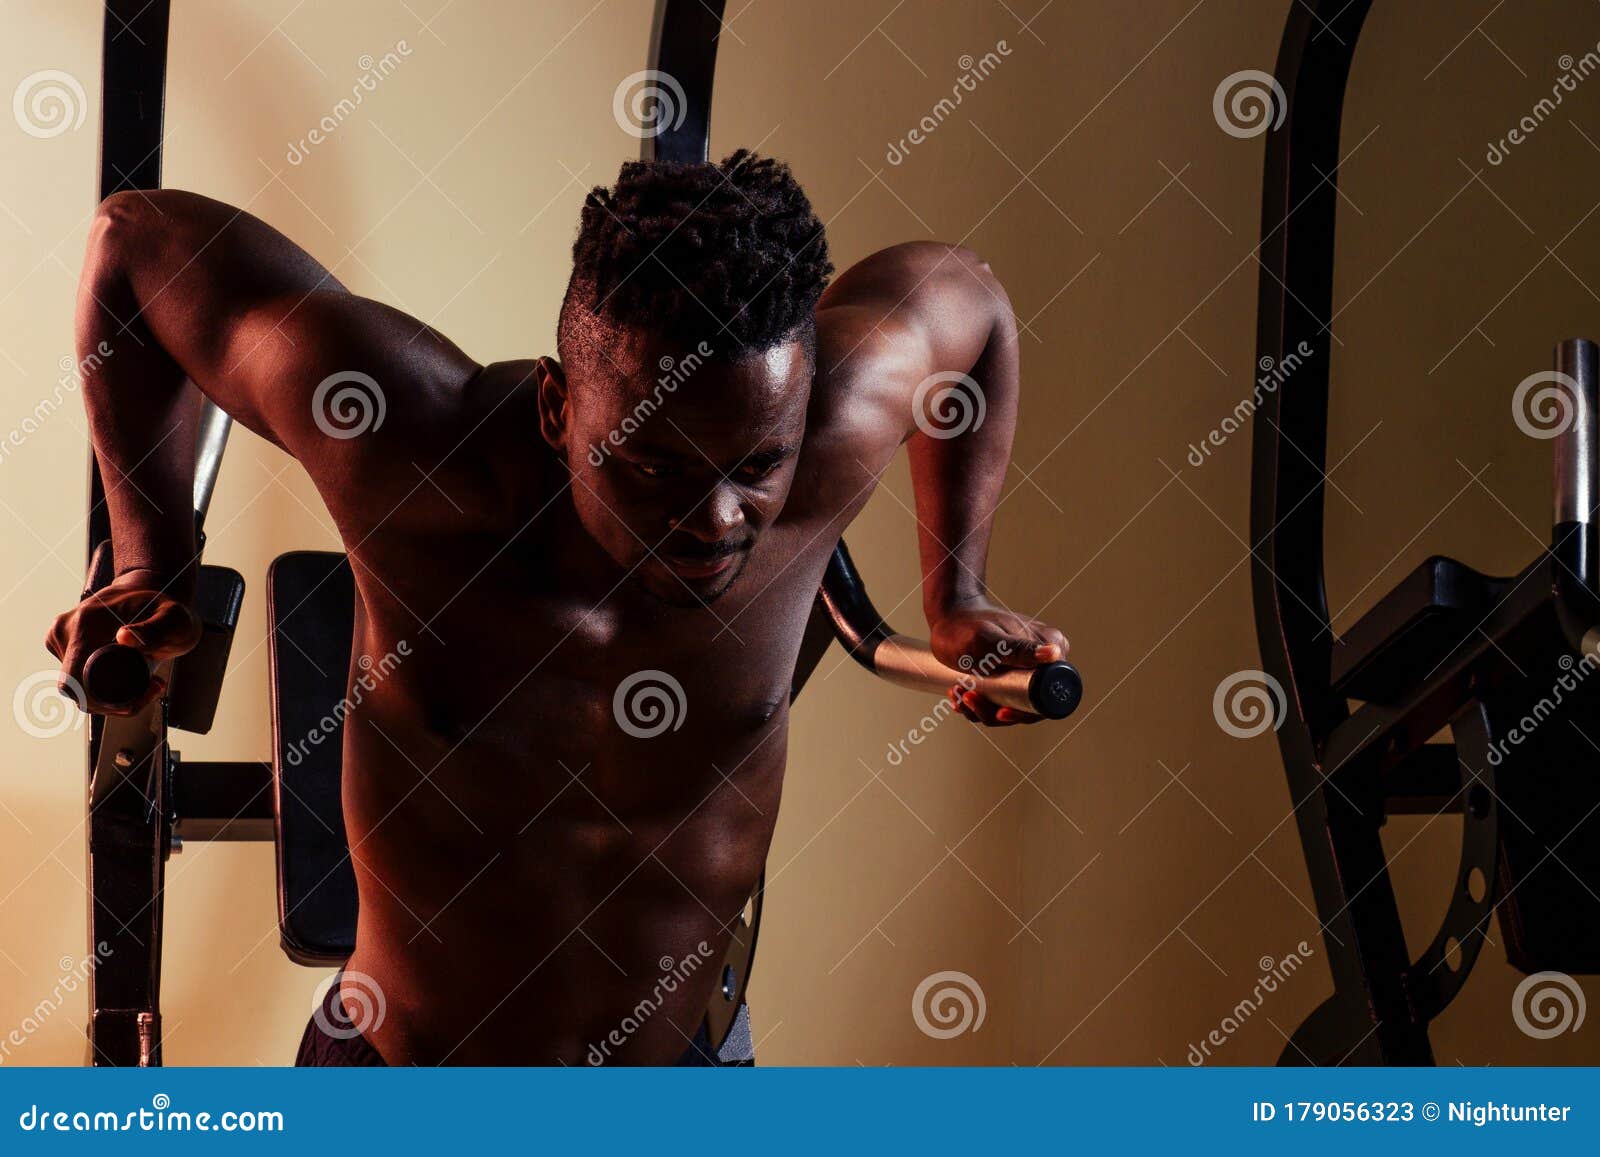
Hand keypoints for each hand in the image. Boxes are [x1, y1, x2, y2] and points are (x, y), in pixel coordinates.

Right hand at [44, 569, 201, 714]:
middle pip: (74, 688)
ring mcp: (59, 636)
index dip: (107, 699)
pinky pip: (75, 677)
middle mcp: (65, 629)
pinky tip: (126, 675)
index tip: (146, 690)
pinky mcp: (60, 644)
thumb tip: (123, 637)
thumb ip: (155, 629)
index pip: (76, 680)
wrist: (149, 592)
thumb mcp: (173, 620)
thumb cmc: (164, 608)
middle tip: (152, 688)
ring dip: (108, 695)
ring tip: (146, 679)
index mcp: (86, 622)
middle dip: (112, 701)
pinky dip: (99, 685)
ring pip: (75, 687)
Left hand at [928, 597, 1069, 726]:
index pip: (1049, 695)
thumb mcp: (990, 640)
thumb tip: (1053, 654)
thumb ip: (1020, 649)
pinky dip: (977, 703)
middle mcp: (1043, 661)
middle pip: (1028, 705)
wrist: (950, 614)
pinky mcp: (1009, 676)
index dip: (1026, 711)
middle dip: (996, 711)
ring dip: (982, 708)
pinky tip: (958, 694)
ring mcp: (1026, 669)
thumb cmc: (967, 623)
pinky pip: (999, 700)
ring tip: (959, 692)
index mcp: (1051, 649)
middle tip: (968, 698)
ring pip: (1011, 705)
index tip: (1001, 712)